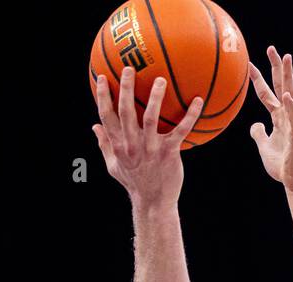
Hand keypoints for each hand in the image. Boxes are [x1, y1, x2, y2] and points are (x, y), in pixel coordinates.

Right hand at [92, 69, 203, 207]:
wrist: (153, 203)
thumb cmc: (134, 183)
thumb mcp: (114, 166)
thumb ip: (104, 145)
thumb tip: (94, 126)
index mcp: (118, 145)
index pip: (106, 116)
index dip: (103, 96)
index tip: (102, 77)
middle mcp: (132, 145)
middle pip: (126, 111)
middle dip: (126, 88)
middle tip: (129, 68)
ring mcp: (150, 149)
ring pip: (151, 118)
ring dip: (155, 97)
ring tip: (160, 79)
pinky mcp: (169, 154)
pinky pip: (181, 130)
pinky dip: (191, 115)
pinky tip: (199, 100)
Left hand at [249, 47, 292, 191]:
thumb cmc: (282, 166)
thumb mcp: (264, 147)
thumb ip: (259, 134)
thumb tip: (254, 124)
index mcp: (279, 118)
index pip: (266, 94)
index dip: (258, 80)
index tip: (249, 64)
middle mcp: (287, 116)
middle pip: (281, 86)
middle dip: (276, 67)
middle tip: (272, 49)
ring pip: (290, 95)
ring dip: (288, 77)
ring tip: (286, 59)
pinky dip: (290, 106)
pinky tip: (286, 95)